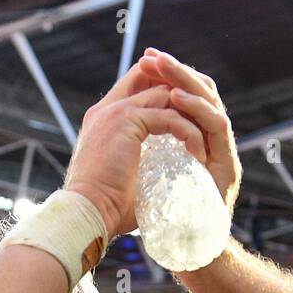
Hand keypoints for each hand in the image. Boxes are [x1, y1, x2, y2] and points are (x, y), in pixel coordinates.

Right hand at [63, 60, 208, 238]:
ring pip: (166, 96)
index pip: (136, 85)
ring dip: (191, 117)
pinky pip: (170, 118)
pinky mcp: (126, 121)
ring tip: (204, 143)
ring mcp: (115, 111)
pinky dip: (189, 135)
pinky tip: (197, 156)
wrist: (87, 214)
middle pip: (151, 78)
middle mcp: (107, 109)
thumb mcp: (124, 178)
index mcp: (103, 119)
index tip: (190, 115)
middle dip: (183, 93)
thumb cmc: (106, 209)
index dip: (164, 92)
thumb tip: (164, 174)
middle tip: (206, 118)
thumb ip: (140, 163)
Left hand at [137, 48, 241, 215]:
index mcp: (194, 139)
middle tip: (154, 54)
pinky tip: (177, 99)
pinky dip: (197, 110)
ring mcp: (223, 152)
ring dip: (186, 82)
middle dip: (176, 70)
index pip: (186, 95)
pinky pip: (217, 126)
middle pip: (201, 91)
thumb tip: (123, 126)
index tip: (145, 58)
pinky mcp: (229, 166)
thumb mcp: (149, 174)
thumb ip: (147, 148)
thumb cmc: (165, 218)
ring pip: (211, 101)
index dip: (167, 75)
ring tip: (163, 68)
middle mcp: (211, 141)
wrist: (185, 252)